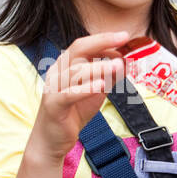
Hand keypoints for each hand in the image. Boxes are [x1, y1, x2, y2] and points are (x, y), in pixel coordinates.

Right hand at [31, 31, 128, 161]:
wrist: (51, 140)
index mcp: (65, 65)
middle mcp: (57, 72)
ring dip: (99, 67)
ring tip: (118, 65)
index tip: (124, 37)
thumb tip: (125, 63)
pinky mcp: (53, 105)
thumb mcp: (94, 91)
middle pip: (78, 50)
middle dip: (102, 42)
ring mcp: (53, 88)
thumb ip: (106, 77)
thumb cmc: (72, 113)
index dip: (104, 39)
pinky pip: (69, 94)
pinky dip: (86, 88)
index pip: (84, 45)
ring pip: (76, 71)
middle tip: (123, 39)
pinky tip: (102, 85)